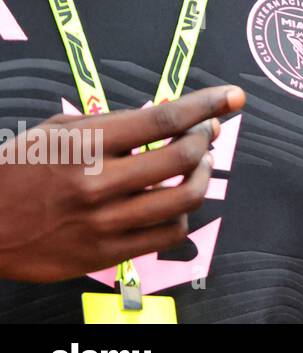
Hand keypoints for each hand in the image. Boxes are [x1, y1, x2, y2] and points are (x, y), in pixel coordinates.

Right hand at [0, 86, 244, 282]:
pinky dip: (182, 214)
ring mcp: (104, 223)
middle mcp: (98, 184)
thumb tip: (170, 119)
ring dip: (201, 177)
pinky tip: (175, 201)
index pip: (164, 120)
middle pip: (182, 159)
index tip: (232, 98)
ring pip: (184, 199)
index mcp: (87, 145)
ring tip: (196, 165)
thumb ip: (113, 123)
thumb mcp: (57, 131)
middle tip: (207, 133)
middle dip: (205, 140)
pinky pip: (167, 234)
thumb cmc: (18, 170)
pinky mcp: (106, 254)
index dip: (207, 106)